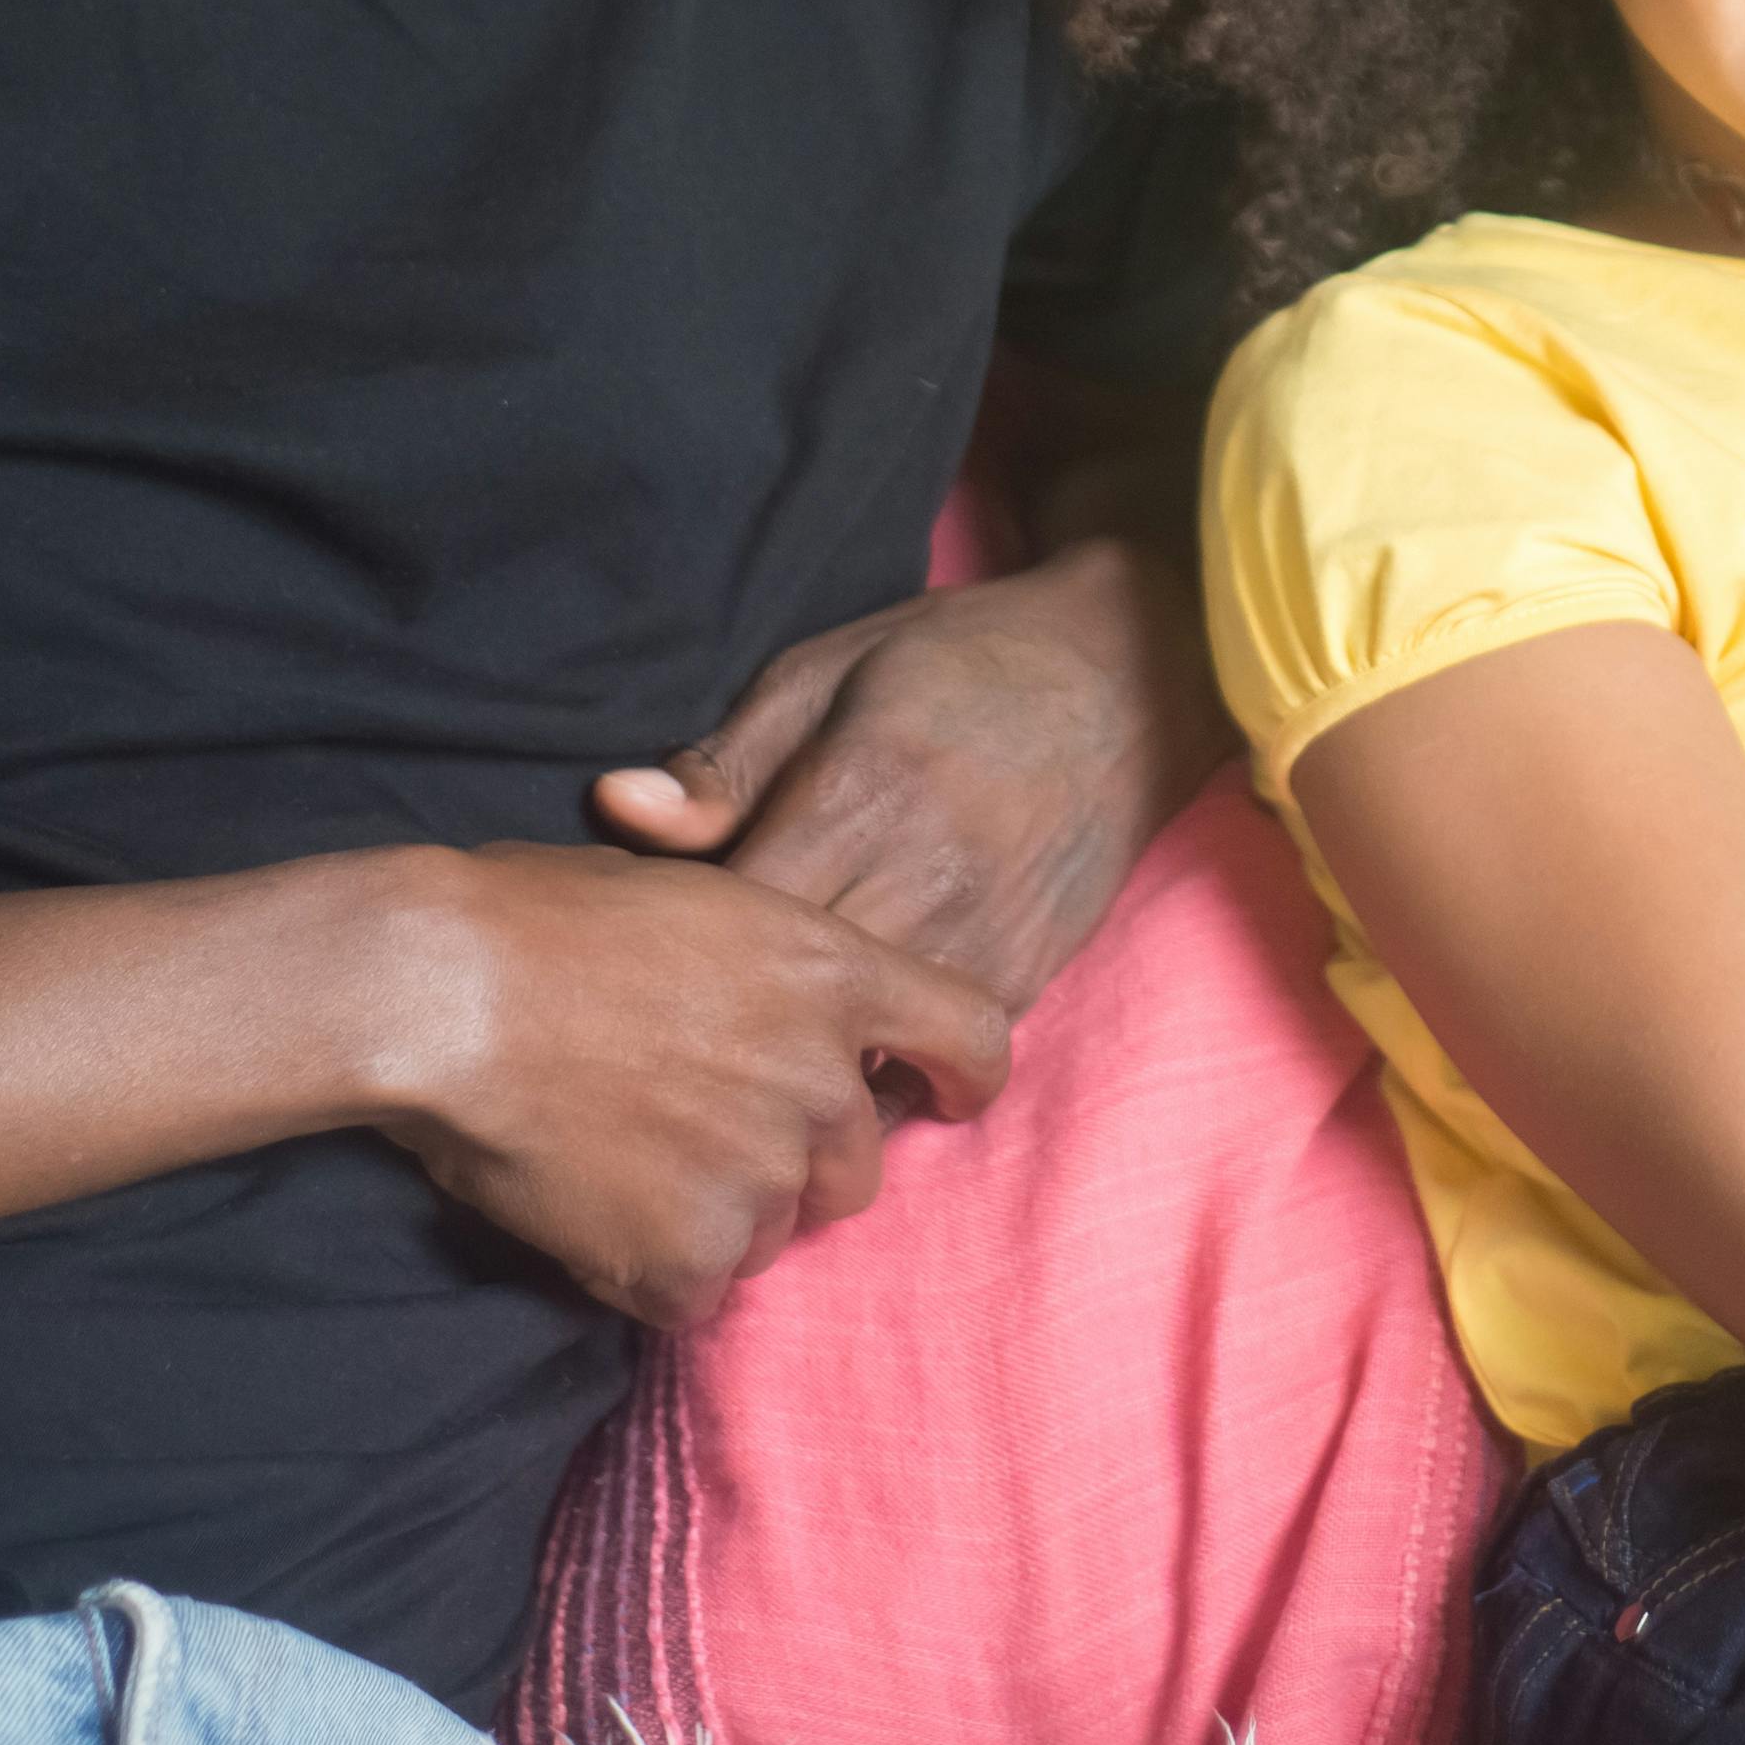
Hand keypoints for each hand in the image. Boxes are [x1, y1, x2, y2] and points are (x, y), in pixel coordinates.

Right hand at [359, 842, 1010, 1325]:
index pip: (971, 1036)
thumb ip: (771, 961)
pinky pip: (700, 1294)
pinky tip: (590, 1215)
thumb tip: (781, 1001)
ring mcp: (761, 1176)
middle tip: (695, 1131)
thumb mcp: (694, 890)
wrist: (438, 993)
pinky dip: (651, 1274)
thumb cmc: (536, 918)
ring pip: (776, 1233)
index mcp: (833, 973)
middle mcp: (821, 1082)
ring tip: (621, 1160)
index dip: (960, 1077)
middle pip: (859, 1165)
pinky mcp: (689, 1257)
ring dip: (718, 1217)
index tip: (938, 1098)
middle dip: (795, 1163)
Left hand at [592, 535, 1223, 1016]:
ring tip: (742, 1071)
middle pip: (787, 1002)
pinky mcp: (1028, 974)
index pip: (732, 917)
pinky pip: (932, 1067)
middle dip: (723, 1028)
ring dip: (798, 1070)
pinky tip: (829, 1073)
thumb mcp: (825, 675)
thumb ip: (726, 762)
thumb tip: (617, 811)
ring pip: (860, 1056)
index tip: (638, 954)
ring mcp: (982, 939)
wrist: (1126, 675)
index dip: (671, 948)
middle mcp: (921, 882)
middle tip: (666, 1034)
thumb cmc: (956, 663)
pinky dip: (873, 1081)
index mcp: (855, 796)